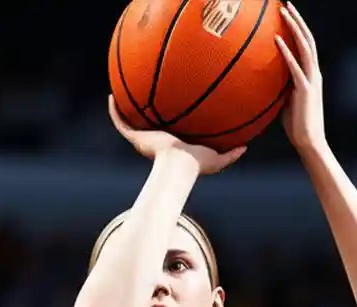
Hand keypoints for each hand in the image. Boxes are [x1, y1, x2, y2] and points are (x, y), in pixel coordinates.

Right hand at [107, 96, 245, 174]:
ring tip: (120, 91)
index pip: (166, 133)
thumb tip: (245, 147)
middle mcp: (154, 141)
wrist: (180, 165)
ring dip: (124, 109)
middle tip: (145, 97)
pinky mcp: (135, 137)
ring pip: (130, 122)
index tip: (167, 109)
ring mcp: (142, 139)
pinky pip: (120, 121)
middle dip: (144, 114)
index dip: (165, 123)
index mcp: (171, 146)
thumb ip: (231, 154)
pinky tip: (111, 96)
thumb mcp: (218, 159)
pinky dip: (114, 110)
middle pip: (146, 125)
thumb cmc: (197, 165)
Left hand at [275, 2, 325, 152]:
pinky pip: (295, 66)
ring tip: (283, 12)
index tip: (288, 14)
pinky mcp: (305, 90)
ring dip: (294, 28)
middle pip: (307, 39)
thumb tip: (266, 80)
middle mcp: (314, 73)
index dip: (298, 28)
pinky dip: (287, 51)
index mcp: (311, 75)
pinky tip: (277, 40)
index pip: (306, 45)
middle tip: (285, 4)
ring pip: (305, 47)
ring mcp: (311, 80)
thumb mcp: (287, 101)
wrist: (309, 142)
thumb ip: (281, 87)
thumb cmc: (297, 125)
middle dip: (297, 20)